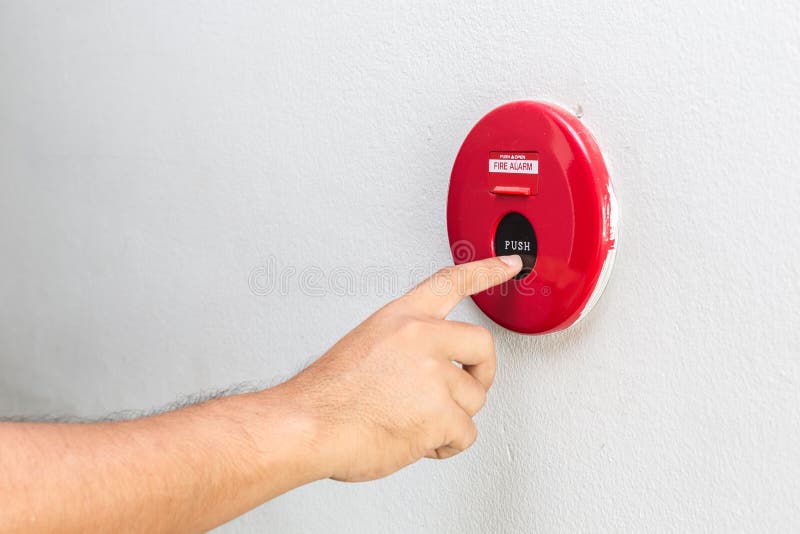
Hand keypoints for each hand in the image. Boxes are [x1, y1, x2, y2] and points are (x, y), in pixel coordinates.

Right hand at [282, 255, 522, 481]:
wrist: (308, 426)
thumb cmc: (327, 396)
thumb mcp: (365, 346)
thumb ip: (403, 347)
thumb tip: (430, 368)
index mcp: (401, 319)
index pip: (450, 283)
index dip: (486, 271)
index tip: (510, 263)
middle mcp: (421, 339)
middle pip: (483, 346)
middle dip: (483, 371)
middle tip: (471, 384)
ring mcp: (433, 375)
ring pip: (473, 399)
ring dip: (451, 417)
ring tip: (414, 421)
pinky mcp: (440, 414)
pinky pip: (465, 434)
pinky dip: (445, 446)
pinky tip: (418, 440)